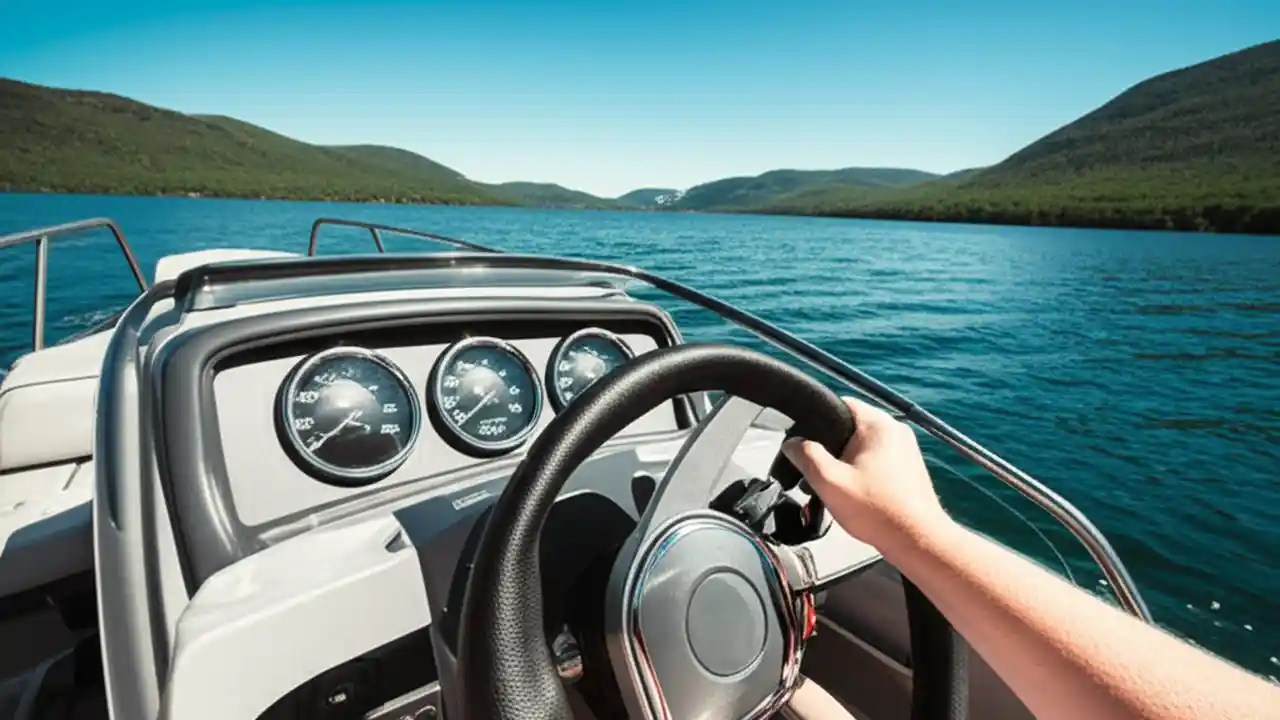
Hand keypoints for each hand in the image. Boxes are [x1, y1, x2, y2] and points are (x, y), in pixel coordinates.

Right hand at [782, 397, 951, 554]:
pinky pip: (880, 459)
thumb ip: (806, 456)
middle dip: (832, 446)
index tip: (805, 443)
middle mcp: (896, 430)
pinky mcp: (911, 467)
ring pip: (865, 445)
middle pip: (852, 426)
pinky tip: (858, 493)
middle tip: (819, 471)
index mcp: (878, 424)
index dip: (817, 419)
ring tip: (837, 486)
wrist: (917, 540)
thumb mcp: (829, 482)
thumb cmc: (875, 509)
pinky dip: (865, 471)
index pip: (840, 403)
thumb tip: (792, 443)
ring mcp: (907, 448)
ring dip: (848, 461)